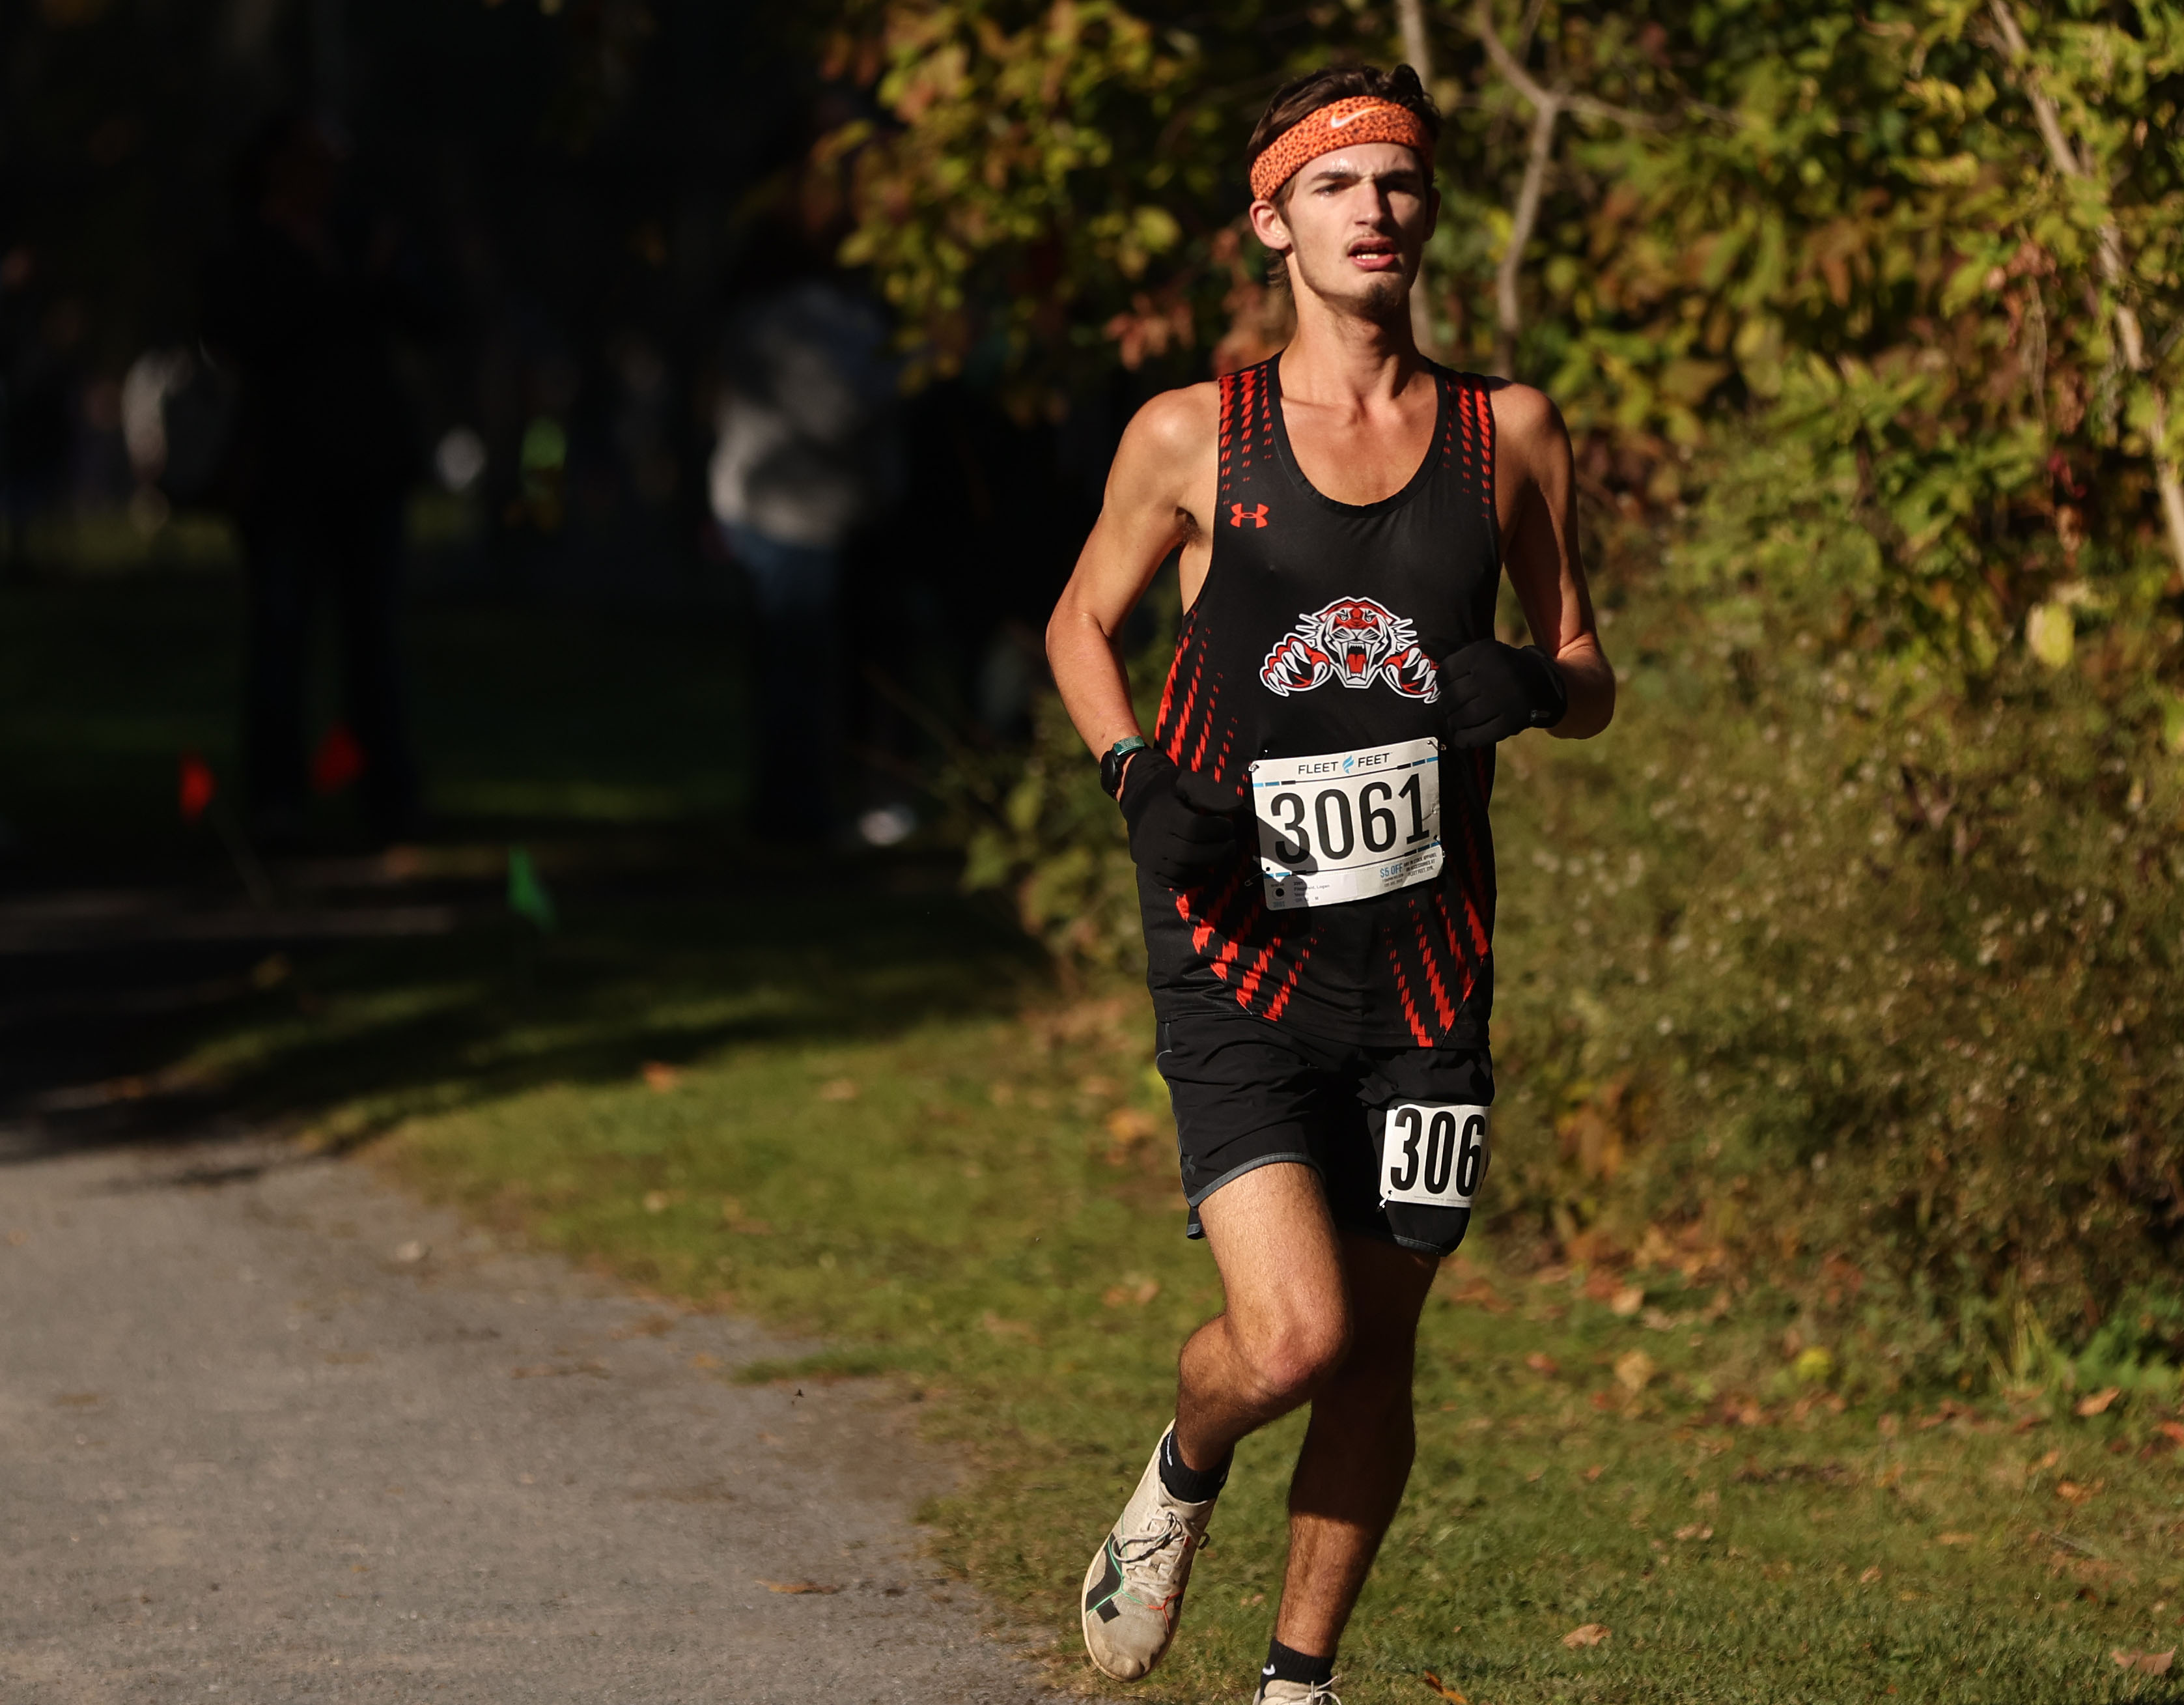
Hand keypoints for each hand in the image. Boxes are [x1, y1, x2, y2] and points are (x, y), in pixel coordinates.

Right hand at [1118, 748, 1238, 885]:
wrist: (1135, 799)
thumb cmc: (1166, 789)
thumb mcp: (1186, 781)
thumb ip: (1211, 792)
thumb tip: (1237, 806)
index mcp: (1164, 814)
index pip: (1196, 829)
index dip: (1219, 830)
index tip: (1228, 825)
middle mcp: (1154, 838)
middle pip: (1190, 853)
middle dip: (1218, 852)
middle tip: (1230, 844)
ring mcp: (1149, 857)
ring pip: (1182, 871)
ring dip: (1208, 866)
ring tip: (1219, 854)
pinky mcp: (1148, 869)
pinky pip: (1173, 882)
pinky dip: (1193, 879)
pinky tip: (1204, 868)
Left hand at [1438, 640, 1567, 747]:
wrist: (1543, 682)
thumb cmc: (1500, 667)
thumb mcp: (1480, 653)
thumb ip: (1450, 651)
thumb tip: (1422, 644)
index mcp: (1483, 653)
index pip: (1445, 673)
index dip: (1441, 684)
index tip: (1448, 688)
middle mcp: (1493, 674)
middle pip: (1451, 698)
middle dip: (1446, 707)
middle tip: (1450, 709)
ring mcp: (1504, 699)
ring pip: (1462, 718)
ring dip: (1454, 724)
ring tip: (1456, 722)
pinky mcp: (1511, 721)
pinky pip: (1477, 736)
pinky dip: (1465, 739)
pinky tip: (1463, 736)